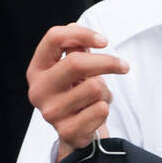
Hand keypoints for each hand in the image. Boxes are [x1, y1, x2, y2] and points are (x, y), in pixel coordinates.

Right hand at [25, 23, 129, 162]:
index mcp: (37, 69)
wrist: (75, 132)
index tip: (104, 41)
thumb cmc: (75, 93)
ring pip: (94, 88)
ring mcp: (50, 112)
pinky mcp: (66, 131)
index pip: (54, 38)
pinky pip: (100, 110)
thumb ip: (75, 48)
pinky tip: (95, 114)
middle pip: (75, 63)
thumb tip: (79, 30)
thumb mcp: (73, 68)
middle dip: (106, 62)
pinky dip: (105, 109)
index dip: (82, 34)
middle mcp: (38, 90)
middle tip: (124, 66)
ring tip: (98, 99)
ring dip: (105, 92)